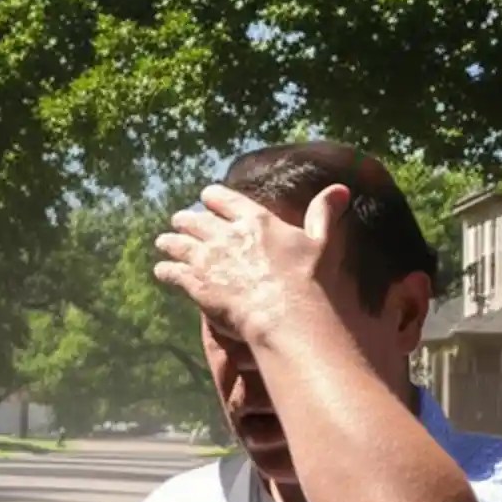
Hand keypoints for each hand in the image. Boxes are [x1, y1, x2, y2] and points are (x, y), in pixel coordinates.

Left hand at [153, 183, 351, 346]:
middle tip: (178, 220)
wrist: (285, 313)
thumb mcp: (319, 241)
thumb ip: (323, 214)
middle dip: (185, 219)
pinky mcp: (196, 283)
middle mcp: (226, 234)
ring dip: (169, 242)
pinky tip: (160, 271)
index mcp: (255, 220)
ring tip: (162, 242)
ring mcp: (208, 258)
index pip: (225, 200)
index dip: (212, 197)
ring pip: (179, 244)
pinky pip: (172, 273)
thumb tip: (341, 189)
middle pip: (196, 220)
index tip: (205, 196)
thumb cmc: (307, 279)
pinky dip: (165, 271)